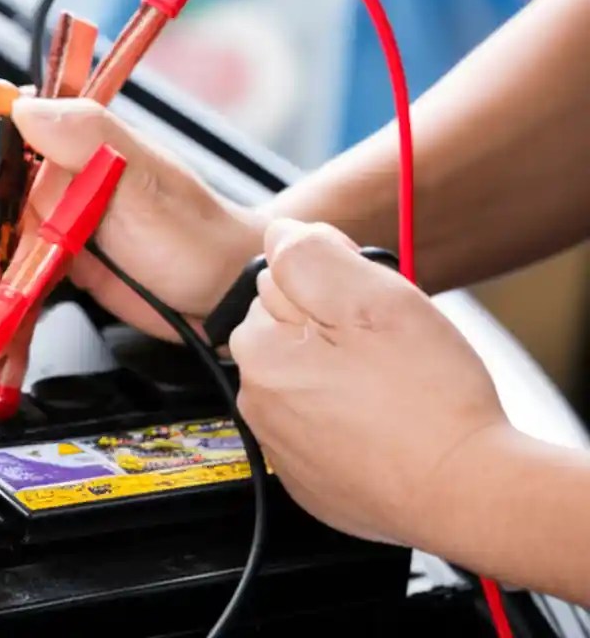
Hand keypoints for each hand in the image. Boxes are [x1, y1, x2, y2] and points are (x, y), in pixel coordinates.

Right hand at [0, 97, 265, 338]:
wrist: (226, 298)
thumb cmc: (196, 234)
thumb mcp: (143, 181)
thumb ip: (89, 136)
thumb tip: (27, 106)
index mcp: (80, 146)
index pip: (12, 137)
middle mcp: (63, 181)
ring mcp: (60, 227)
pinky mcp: (62, 267)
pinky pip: (18, 280)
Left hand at [229, 219, 510, 547]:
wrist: (468, 491)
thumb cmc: (427, 398)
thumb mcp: (373, 297)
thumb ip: (312, 256)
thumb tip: (280, 234)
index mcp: (260, 352)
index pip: (279, 285)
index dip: (333, 284)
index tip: (370, 304)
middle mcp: (258, 403)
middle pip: (291, 335)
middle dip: (334, 329)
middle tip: (390, 347)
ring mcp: (283, 447)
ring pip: (309, 381)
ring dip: (344, 374)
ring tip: (396, 388)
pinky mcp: (312, 480)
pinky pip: (324, 429)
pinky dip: (351, 421)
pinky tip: (389, 423)